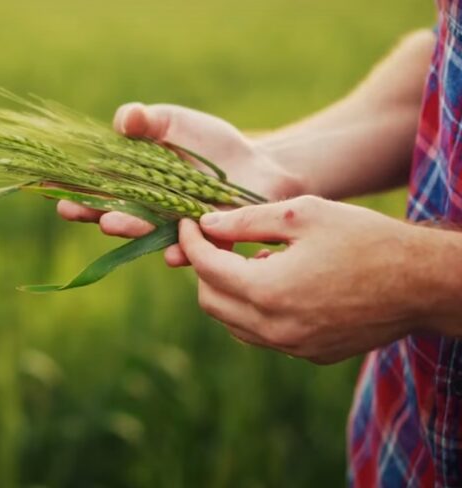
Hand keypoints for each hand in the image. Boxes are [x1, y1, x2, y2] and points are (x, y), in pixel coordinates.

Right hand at [57, 103, 305, 265]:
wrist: (257, 164)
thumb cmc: (209, 143)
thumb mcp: (175, 122)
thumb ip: (147, 120)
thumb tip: (124, 120)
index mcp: (133, 183)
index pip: (94, 187)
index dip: (70, 186)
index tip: (48, 186)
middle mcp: (146, 210)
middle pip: (110, 213)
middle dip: (88, 211)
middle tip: (69, 208)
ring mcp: (171, 228)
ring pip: (144, 233)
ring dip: (126, 229)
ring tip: (110, 221)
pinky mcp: (204, 241)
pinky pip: (190, 251)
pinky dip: (181, 252)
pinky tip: (172, 252)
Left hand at [177, 196, 447, 363]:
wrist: (421, 283)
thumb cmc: (365, 239)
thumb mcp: (304, 214)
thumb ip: (247, 221)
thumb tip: (206, 223)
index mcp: (269, 290)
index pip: (206, 268)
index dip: (192, 242)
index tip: (188, 223)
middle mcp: (275, 328)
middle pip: (210, 301)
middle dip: (205, 268)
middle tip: (219, 241)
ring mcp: (293, 347)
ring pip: (233, 323)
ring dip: (229, 290)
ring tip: (256, 258)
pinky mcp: (309, 354)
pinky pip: (262, 335)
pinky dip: (254, 310)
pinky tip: (279, 282)